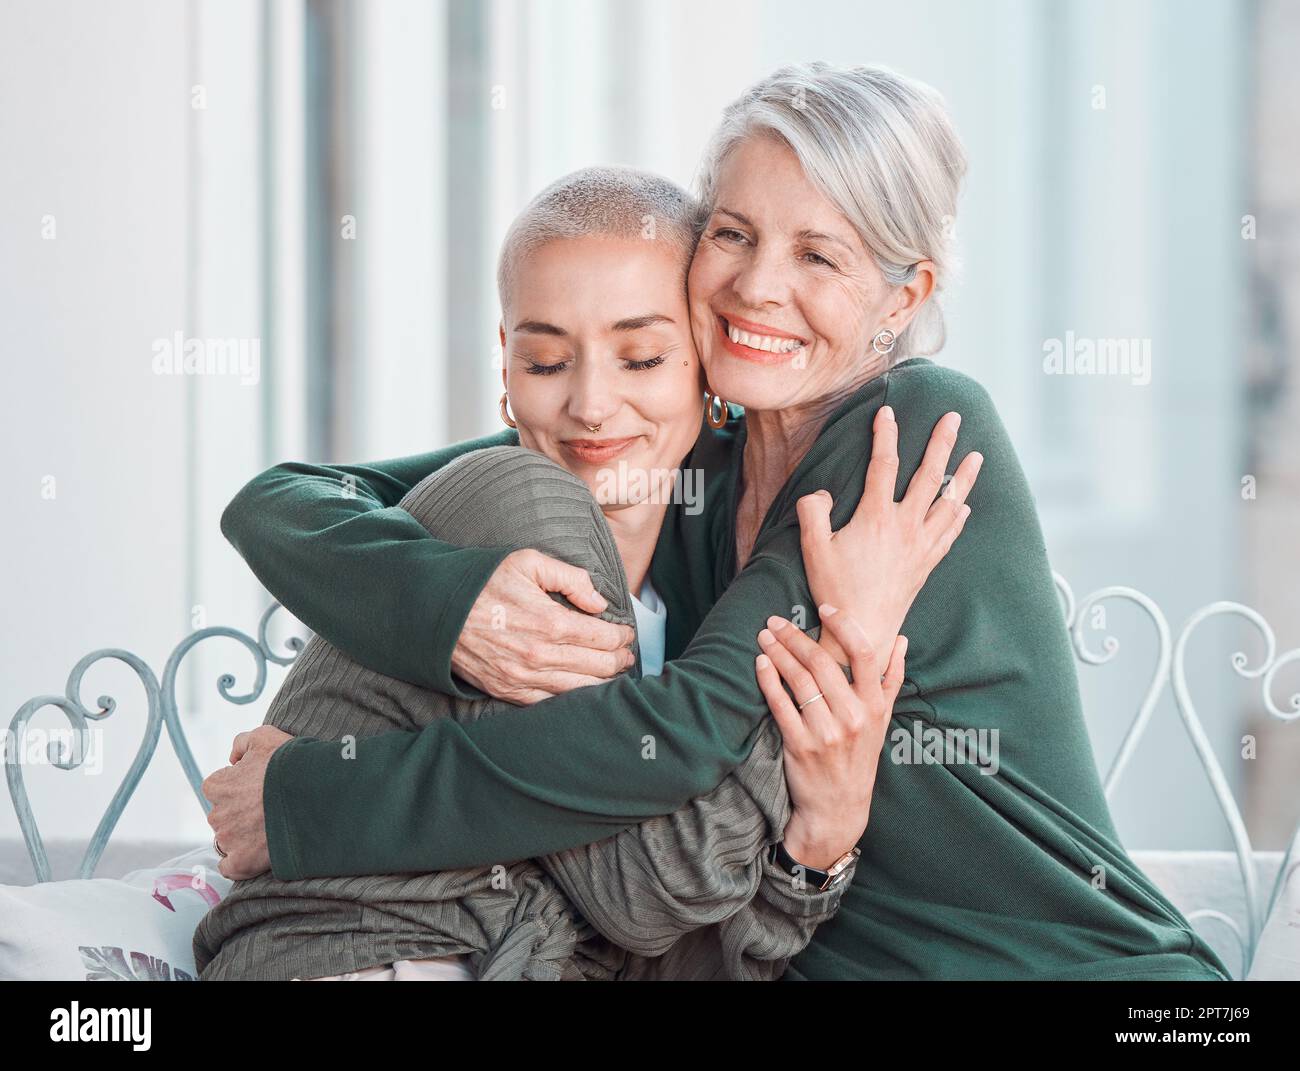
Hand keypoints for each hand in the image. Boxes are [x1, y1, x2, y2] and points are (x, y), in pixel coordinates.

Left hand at [200, 725, 292, 879]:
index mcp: (218, 786)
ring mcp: (230, 841)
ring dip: (243, 835)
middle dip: (240, 812)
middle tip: (268, 807)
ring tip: (271, 828)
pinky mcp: (243, 863)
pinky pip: (230, 868)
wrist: (315, 793)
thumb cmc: (290, 763)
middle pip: (223, 814)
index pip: (217, 787)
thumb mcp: (265, 737)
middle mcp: (218, 814)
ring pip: (228, 840)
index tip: (257, 787)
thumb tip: (233, 758)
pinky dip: (239, 863)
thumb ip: (241, 743)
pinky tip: (255, 855)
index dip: (237, 786)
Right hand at [451, 548, 636, 703]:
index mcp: (550, 622)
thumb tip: (599, 602)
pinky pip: (553, 703)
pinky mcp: (511, 692)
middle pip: (598, 666)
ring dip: (603, 682)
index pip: (603, 637)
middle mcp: (542, 656)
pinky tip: (585, 690)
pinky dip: (575, 699)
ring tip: (614, 672)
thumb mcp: (527, 562)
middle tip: (626, 654)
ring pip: (581, 690)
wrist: (438, 613)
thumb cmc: (484, 582)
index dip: (621, 637)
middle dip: (619, 660)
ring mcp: (526, 679)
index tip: (627, 633)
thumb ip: (570, 577)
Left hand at [756, 607, 905, 868]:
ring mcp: (826, 732)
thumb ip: (891, 680)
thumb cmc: (860, 756)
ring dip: (778, 652)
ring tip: (765, 636)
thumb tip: (902, 640)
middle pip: (822, 663)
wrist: (839, 807)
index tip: (825, 607)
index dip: (844, 625)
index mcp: (875, 706)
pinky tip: (760, 663)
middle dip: (795, 636)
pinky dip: (768, 679)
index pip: (864, 654)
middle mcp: (853, 717)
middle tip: (776, 620)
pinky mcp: (800, 745)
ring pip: (799, 680)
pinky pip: (780, 704)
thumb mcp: (882, 721)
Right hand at [797, 405, 981, 661]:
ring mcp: (921, 546)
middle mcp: (905, 526)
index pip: (883, 464)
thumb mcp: (812, 548)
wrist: (863, 631)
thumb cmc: (835, 590)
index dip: (885, 434)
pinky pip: (949, 533)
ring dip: (964, 478)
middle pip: (930, 476)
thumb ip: (813, 512)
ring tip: (977, 456)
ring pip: (949, 503)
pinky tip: (965, 507)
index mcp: (876, 517)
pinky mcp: (927, 564)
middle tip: (954, 418)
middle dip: (942, 443)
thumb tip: (823, 493)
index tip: (888, 411)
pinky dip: (959, 516)